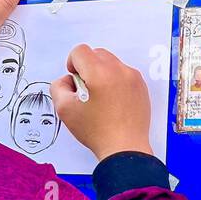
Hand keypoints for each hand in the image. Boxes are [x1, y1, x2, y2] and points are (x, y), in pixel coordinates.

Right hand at [52, 44, 153, 162]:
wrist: (124, 148)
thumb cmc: (95, 130)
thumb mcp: (64, 109)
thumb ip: (59, 86)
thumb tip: (69, 79)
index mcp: (99, 73)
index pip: (80, 51)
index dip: (72, 64)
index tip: (75, 81)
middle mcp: (119, 70)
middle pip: (97, 53)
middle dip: (87, 67)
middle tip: (86, 91)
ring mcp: (133, 77)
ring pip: (111, 63)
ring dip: (102, 73)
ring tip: (100, 98)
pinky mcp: (141, 87)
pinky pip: (124, 74)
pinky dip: (115, 82)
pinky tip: (113, 102)